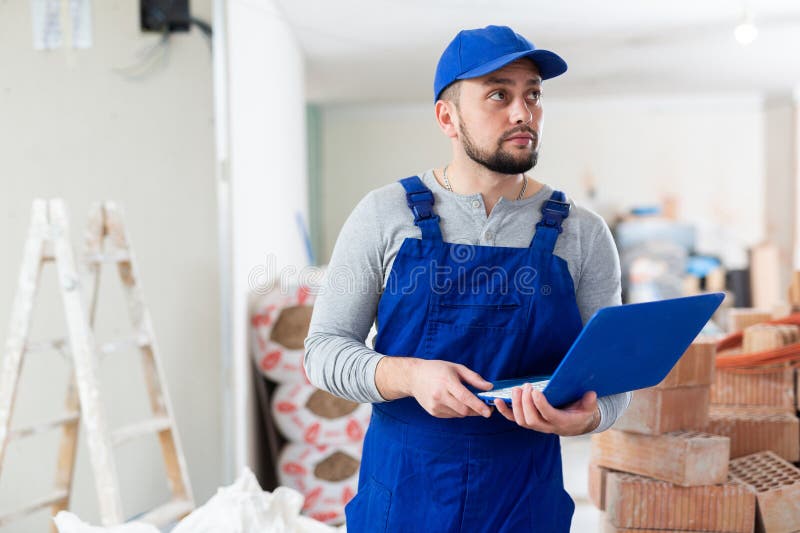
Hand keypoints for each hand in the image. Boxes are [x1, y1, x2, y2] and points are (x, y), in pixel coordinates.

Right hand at [375, 356, 492, 417]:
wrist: (414, 377)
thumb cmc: (437, 369)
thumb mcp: (456, 368)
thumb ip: (474, 378)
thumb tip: (489, 387)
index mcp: (446, 382)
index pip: (465, 397)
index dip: (478, 405)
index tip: (488, 411)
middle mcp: (439, 395)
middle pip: (464, 410)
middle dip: (476, 410)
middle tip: (483, 406)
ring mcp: (435, 405)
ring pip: (459, 414)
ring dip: (466, 410)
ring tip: (465, 400)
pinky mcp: (433, 412)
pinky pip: (451, 415)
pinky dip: (457, 410)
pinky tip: (453, 401)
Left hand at [494, 385, 599, 435]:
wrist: (574, 425)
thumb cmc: (580, 413)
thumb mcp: (588, 408)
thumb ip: (590, 403)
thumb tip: (591, 394)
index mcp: (561, 422)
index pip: (548, 415)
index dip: (540, 405)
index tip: (536, 391)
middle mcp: (546, 426)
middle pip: (531, 419)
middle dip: (526, 402)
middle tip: (526, 386)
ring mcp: (535, 425)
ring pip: (521, 420)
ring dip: (516, 404)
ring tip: (517, 389)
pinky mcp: (528, 421)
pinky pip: (513, 419)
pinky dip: (504, 411)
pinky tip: (497, 400)